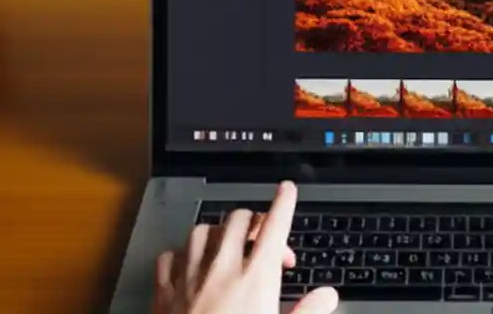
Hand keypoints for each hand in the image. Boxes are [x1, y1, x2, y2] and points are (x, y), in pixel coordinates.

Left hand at [154, 181, 338, 313]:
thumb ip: (307, 312)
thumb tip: (328, 295)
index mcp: (256, 280)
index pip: (275, 227)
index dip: (284, 204)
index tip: (288, 190)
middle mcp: (222, 271)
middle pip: (238, 221)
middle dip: (254, 220)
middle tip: (264, 237)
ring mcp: (189, 280)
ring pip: (203, 232)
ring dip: (219, 232)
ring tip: (229, 245)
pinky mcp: (164, 294)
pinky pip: (170, 258)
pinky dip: (182, 254)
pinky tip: (189, 263)